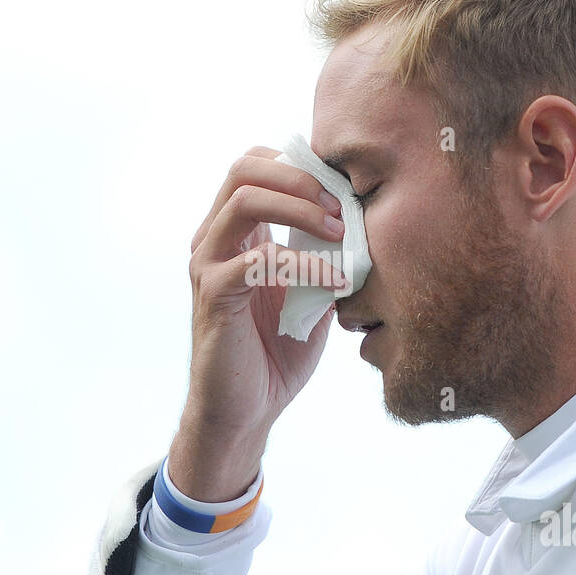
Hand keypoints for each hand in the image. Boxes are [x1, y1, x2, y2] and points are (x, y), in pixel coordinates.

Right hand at [169, 146, 347, 501]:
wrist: (246, 409)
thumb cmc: (277, 351)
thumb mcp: (310, 290)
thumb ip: (324, 253)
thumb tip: (366, 220)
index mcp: (234, 231)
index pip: (256, 164)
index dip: (301, 165)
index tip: (344, 189)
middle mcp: (213, 238)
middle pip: (244, 167)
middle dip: (299, 177)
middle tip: (339, 205)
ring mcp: (208, 264)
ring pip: (243, 200)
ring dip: (298, 208)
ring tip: (338, 233)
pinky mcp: (213, 295)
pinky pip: (256, 260)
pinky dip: (302, 263)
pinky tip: (334, 281)